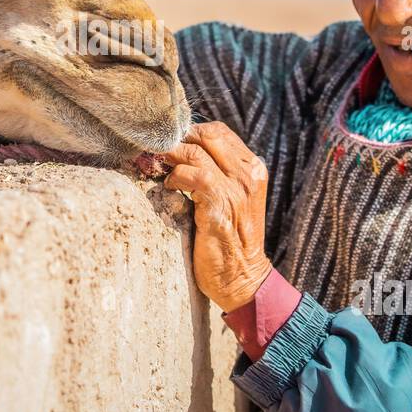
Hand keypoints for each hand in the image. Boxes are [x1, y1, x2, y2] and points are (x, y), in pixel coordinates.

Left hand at [163, 122, 272, 312]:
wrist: (242, 278)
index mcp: (253, 169)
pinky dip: (176, 176)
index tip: (169, 142)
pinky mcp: (221, 205)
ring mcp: (237, 189)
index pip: (219, 132)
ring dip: (171, 156)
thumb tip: (180, 152)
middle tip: (158, 150)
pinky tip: (170, 187)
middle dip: (179, 138)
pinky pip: (193, 175)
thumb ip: (216, 174)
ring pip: (197, 151)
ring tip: (158, 167)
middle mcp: (249, 174)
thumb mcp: (230, 199)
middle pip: (209, 134)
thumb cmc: (229, 240)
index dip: (190, 132)